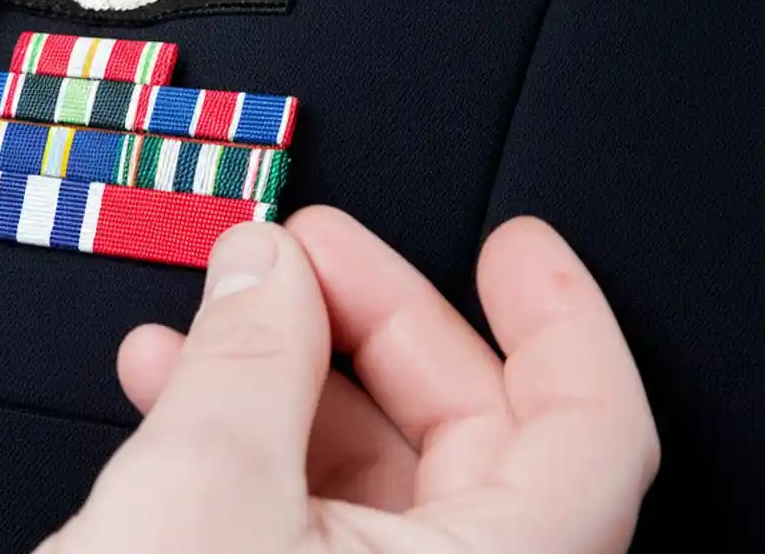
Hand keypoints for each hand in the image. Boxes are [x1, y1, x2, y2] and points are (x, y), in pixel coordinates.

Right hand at [39, 209, 659, 552]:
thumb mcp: (204, 493)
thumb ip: (249, 355)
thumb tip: (263, 265)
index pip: (591, 429)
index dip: (557, 317)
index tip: (512, 250)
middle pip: (469, 436)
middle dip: (374, 323)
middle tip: (301, 255)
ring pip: (371, 473)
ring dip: (287, 372)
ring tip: (215, 309)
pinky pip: (305, 513)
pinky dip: (246, 435)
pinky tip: (173, 383)